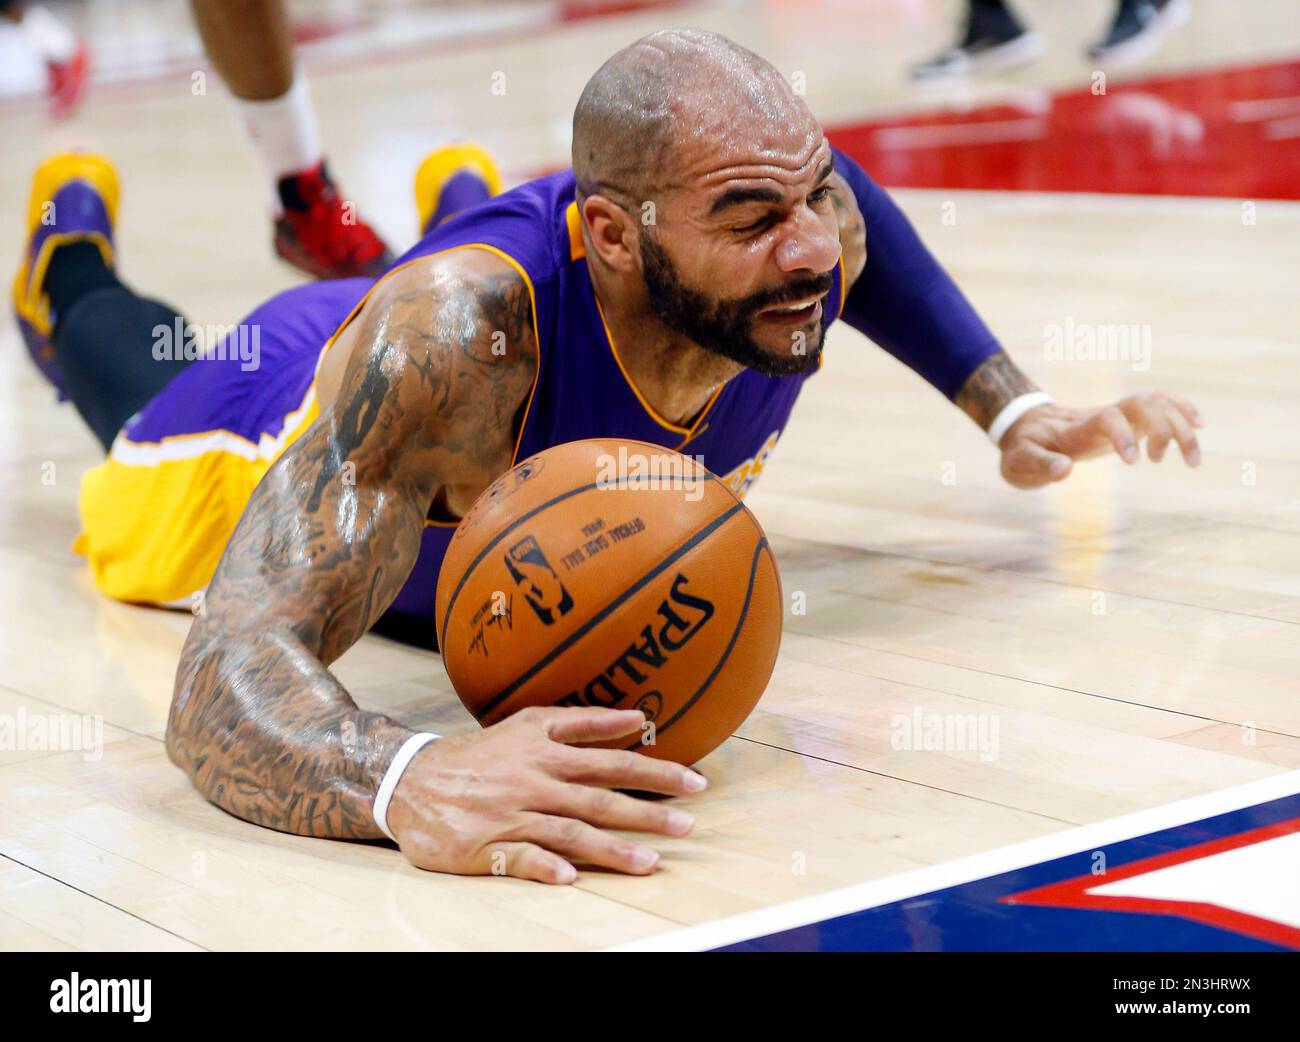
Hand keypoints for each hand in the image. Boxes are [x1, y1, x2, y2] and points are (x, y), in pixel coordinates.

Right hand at [385, 706, 705, 882]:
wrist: (411, 777)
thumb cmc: (481, 752)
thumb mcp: (528, 722)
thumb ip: (583, 721)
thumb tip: (636, 716)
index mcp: (546, 751)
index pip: (612, 761)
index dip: (655, 771)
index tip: (695, 782)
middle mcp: (533, 782)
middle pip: (598, 799)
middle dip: (646, 812)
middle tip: (687, 826)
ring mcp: (509, 815)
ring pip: (567, 832)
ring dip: (610, 849)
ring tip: (649, 862)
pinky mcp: (482, 846)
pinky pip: (517, 858)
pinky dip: (543, 866)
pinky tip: (570, 878)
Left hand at [998, 392, 1203, 488]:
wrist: (1025, 428)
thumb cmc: (1022, 448)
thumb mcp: (1020, 462)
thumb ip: (1040, 465)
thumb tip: (1064, 470)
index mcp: (1079, 427)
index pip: (1110, 419)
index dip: (1126, 436)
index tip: (1137, 462)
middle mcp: (1103, 415)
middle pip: (1145, 405)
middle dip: (1173, 428)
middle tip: (1188, 464)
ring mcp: (1116, 415)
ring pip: (1158, 403)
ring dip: (1183, 425)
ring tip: (1193, 461)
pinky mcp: (1125, 420)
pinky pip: (1159, 406)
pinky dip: (1181, 410)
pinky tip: (1197, 427)